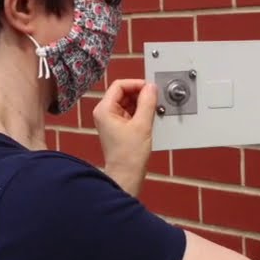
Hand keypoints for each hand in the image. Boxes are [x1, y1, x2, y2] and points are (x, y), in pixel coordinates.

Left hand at [94, 79, 158, 195]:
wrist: (127, 175)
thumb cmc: (129, 155)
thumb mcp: (142, 125)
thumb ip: (148, 103)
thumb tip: (152, 87)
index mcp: (104, 110)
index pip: (120, 85)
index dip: (137, 84)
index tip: (150, 88)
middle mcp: (105, 113)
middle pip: (124, 93)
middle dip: (141, 95)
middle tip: (154, 100)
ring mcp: (112, 121)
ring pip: (129, 103)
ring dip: (142, 105)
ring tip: (153, 112)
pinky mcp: (119, 128)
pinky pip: (131, 113)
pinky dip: (141, 113)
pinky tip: (150, 119)